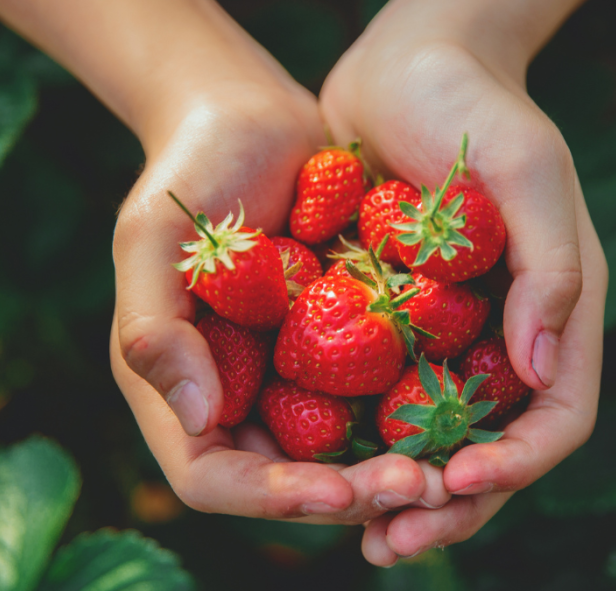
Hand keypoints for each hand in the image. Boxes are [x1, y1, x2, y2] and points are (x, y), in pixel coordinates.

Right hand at [108, 73, 456, 523]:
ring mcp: (289, 375)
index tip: (338, 492)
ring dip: (391, 468)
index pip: (213, 476)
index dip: (272, 496)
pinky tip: (462, 413)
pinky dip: (411, 416)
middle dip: (352, 494)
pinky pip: (374, 398)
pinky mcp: (338, 347)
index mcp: (179, 386)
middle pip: (288, 481)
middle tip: (421, 486)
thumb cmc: (190, 169)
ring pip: (340, 453)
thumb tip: (195, 419)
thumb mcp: (154, 239)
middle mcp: (236, 395)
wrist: (253, 118)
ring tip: (449, 467)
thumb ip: (154, 328)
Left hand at [319, 0, 605, 562]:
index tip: (454, 479)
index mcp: (557, 310)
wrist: (407, 62)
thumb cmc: (474, 107)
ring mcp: (453, 333)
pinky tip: (318, 466)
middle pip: (495, 448)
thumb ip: (551, 269)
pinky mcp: (397, 320)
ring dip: (403, 489)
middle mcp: (508, 335)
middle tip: (391, 542)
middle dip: (451, 502)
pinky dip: (362, 439)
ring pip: (437, 438)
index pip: (556, 417)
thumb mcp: (528, 171)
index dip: (514, 463)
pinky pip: (383, 396)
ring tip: (358, 532)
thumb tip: (541, 372)